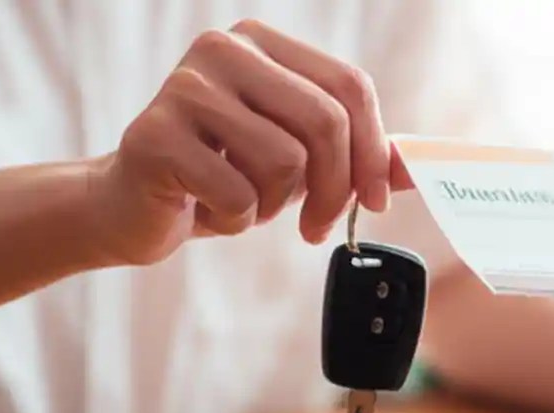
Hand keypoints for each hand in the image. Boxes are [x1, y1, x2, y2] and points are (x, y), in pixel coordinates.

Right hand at [88, 20, 410, 264]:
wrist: (132, 207)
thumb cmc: (221, 176)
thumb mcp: (298, 161)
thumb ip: (357, 156)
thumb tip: (421, 166)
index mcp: (262, 43)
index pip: (350, 87)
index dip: (374, 152)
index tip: (374, 201)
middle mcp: (222, 50)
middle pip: (326, 123)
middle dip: (336, 190)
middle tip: (319, 228)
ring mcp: (184, 88)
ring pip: (284, 162)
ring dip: (273, 206)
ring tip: (242, 203)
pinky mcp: (154, 136)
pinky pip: (238, 195)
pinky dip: (235, 221)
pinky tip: (207, 209)